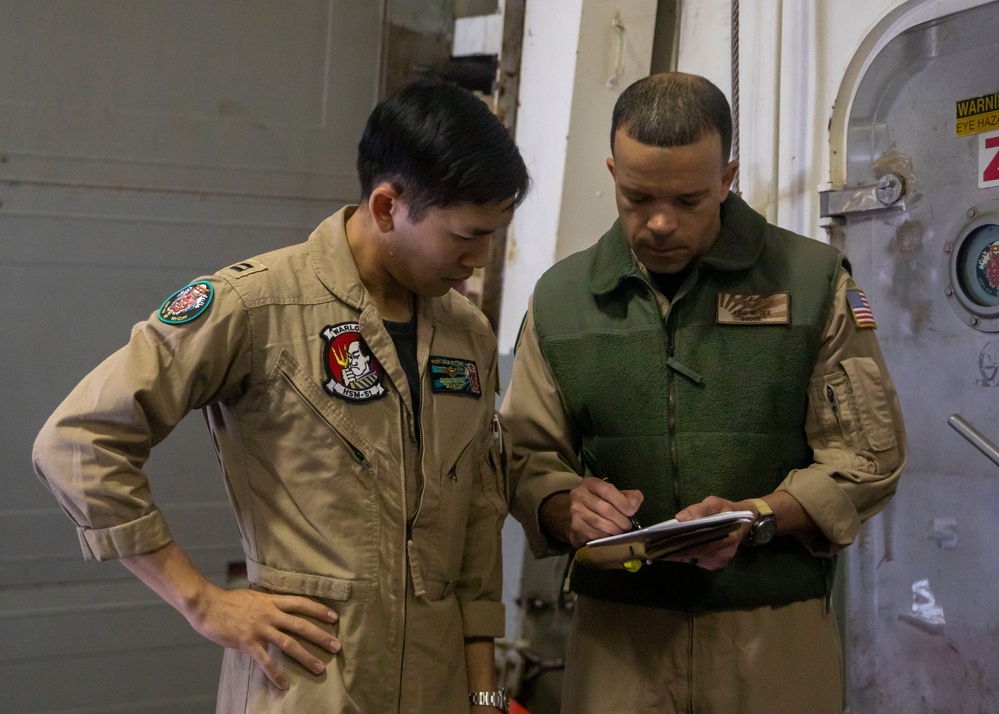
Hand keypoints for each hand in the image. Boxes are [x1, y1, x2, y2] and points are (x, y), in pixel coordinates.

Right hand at [186, 584, 340, 689]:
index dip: (318, 610)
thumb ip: (268, 601)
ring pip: (288, 643)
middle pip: (301, 625)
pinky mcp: (248, 643)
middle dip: (320, 636)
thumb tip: (278, 603)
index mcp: (272, 601)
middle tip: (336, 646)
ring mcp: (260, 629)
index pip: (301, 604)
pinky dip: (276, 674)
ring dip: (305, 656)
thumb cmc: (229, 601)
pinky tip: (284, 684)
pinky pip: (265, 661)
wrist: (207, 605)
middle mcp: (270, 614)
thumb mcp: (254, 595)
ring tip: (319, 667)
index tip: (334, 617)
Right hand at [562, 476, 642, 548]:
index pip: (607, 490)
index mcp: (590, 483)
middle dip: (621, 520)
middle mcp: (579, 495)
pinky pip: (595, 535)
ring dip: (615, 530)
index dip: (622, 502)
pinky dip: (606, 537)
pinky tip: (609, 535)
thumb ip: (629, 496)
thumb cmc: (601, 502)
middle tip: (627, 525)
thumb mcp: (614, 494)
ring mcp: (575, 512)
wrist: (578, 515)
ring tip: (620, 530)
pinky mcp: (575, 528)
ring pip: (601, 524)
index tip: (631, 511)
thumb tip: (634, 505)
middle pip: (605, 509)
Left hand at [665, 496, 754, 570]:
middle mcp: (723, 554)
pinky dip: (687, 555)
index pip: (696, 544)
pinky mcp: (717, 565)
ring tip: (664, 545)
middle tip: (657, 544)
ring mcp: (720, 562)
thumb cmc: (727, 510)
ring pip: (693, 559)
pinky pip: (697, 561)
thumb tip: (680, 518)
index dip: (677, 544)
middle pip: (693, 554)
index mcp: (725, 537)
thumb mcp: (715, 503)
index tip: (660, 542)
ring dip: (679, 553)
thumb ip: (698, 509)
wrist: (745, 522)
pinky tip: (678, 548)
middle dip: (674, 549)